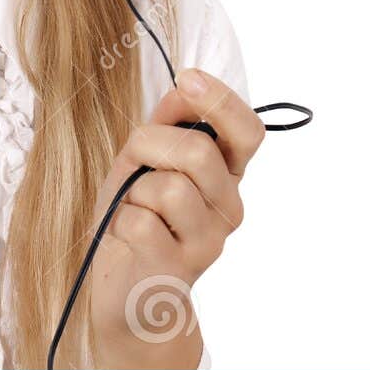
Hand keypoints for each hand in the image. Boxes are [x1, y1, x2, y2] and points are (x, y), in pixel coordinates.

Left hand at [84, 67, 264, 368]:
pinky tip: (127, 238)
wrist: (126, 291)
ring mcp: (207, 242)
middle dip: (151, 143)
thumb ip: (168, 124)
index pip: (249, 132)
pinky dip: (121, 222)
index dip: (221, 100)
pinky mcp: (176, 270)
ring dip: (135, 190)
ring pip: (169, 187)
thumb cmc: (137, 216)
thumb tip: (185, 85)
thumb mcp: (147, 160)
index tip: (188, 78)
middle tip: (136, 166)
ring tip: (133, 209)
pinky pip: (140, 221)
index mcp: (226, 176)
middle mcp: (227, 209)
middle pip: (198, 150)